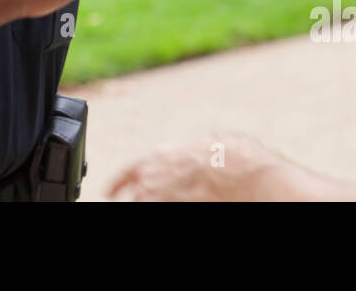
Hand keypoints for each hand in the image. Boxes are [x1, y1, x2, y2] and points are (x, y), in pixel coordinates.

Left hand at [108, 133, 295, 201]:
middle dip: (149, 197)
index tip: (108, 192)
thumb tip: (191, 153)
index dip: (115, 185)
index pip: (124, 175)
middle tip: (167, 195)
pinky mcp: (171, 212)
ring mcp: (159, 202)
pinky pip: (164, 211)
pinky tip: (193, 200)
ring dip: (161, 202)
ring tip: (187, 194)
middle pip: (139, 197)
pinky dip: (172, 205)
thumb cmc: (231, 157)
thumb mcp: (203, 144)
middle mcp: (151, 183)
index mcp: (155, 158)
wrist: (246, 176)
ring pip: (150, 205)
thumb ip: (185, 153)